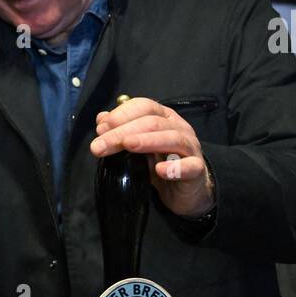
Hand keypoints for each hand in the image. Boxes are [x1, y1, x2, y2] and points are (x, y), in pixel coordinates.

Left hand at [90, 97, 213, 217]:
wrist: (185, 189)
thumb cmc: (160, 162)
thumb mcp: (138, 146)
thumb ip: (121, 131)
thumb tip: (101, 118)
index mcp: (164, 117)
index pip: (144, 106)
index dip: (122, 114)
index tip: (100, 129)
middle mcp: (179, 127)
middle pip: (152, 122)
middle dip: (122, 132)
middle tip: (98, 146)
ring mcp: (190, 147)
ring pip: (172, 138)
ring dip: (147, 141)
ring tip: (127, 145)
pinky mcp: (197, 169)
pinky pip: (190, 166)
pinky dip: (175, 167)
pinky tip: (159, 170)